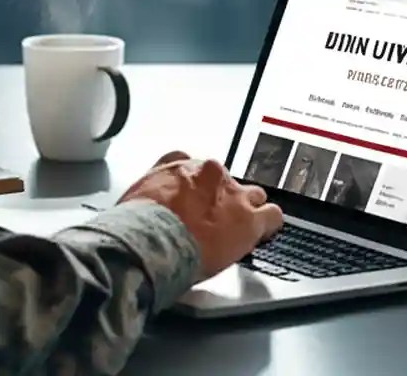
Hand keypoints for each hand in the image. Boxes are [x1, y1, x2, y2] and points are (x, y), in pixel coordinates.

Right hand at [118, 150, 283, 280]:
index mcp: (179, 166)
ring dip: (248, 209)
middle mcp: (209, 173)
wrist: (153, 241)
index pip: (193, 166)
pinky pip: (272, 216)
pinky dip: (269, 224)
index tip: (194, 199)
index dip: (196, 186)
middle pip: (225, 181)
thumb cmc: (138, 225)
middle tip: (213, 219)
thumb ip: (147, 191)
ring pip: (253, 195)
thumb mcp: (133, 197)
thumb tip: (141, 204)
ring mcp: (232, 195)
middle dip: (221, 198)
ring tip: (242, 227)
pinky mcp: (249, 219)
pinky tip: (264, 232)